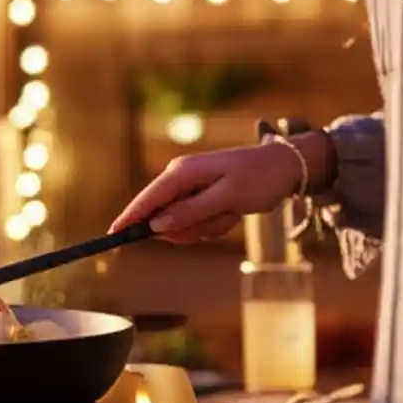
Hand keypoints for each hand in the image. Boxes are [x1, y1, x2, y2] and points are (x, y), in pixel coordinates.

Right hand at [110, 135, 322, 243]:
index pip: (148, 199)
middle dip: (190, 228)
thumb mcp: (227, 198)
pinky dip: (215, 224)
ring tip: (231, 211)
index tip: (113, 234)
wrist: (288, 167)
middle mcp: (182, 179)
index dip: (131, 217)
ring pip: (183, 225)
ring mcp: (192, 189)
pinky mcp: (202, 198)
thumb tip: (157, 225)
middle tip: (220, 218)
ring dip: (207, 227)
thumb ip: (190, 212)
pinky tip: (233, 212)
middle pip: (165, 218)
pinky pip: (198, 224)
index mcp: (183, 172)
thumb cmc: (260, 178)